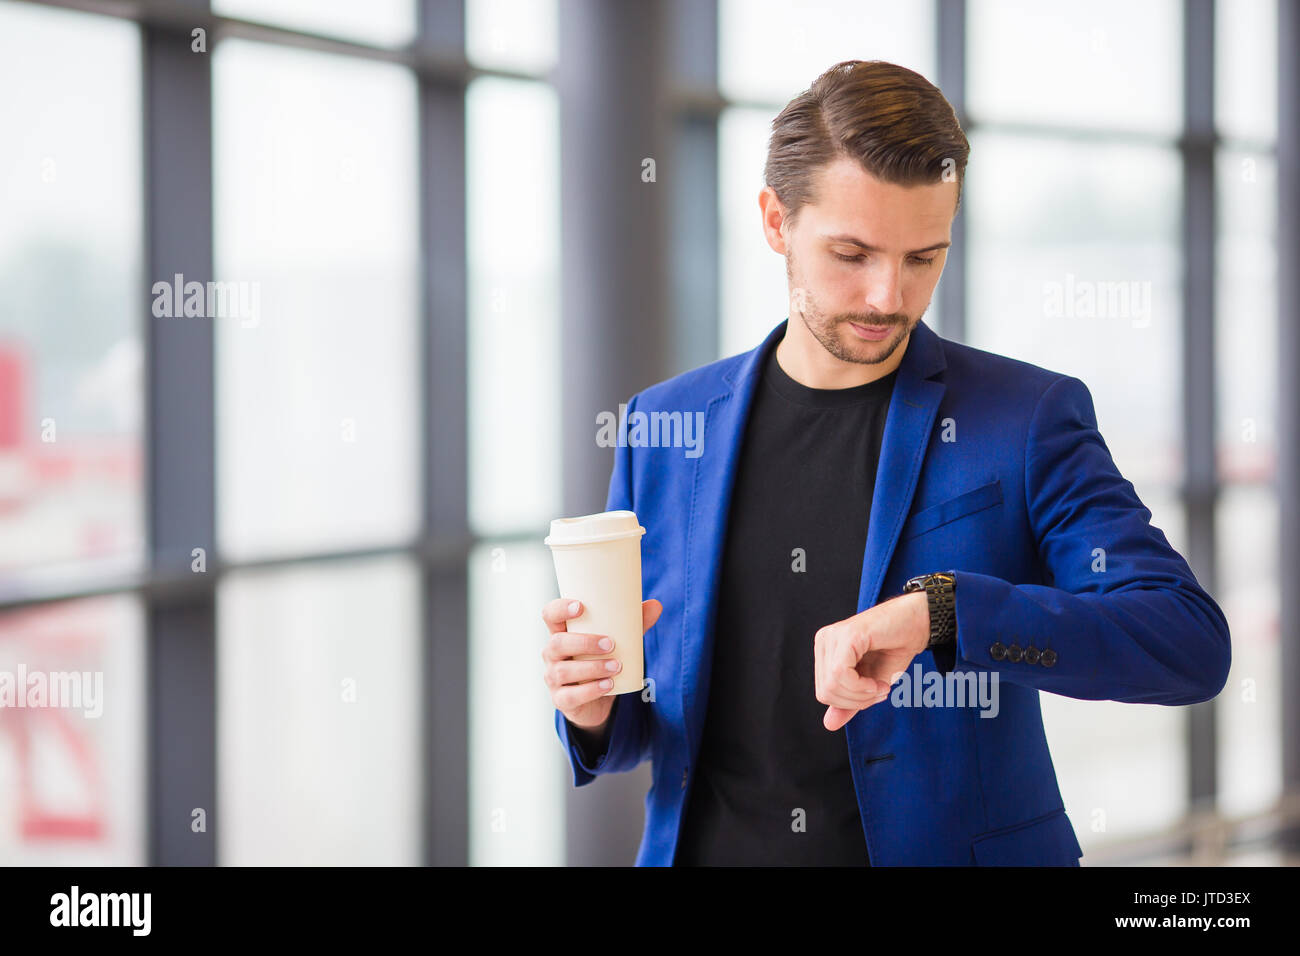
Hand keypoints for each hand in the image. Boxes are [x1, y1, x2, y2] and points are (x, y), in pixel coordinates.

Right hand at [541, 597, 662, 731]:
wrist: (596, 701)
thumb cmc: (600, 661)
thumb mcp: (616, 642)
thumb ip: (633, 625)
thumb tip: (656, 605)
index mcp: (561, 633)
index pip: (550, 615)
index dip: (560, 608)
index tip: (581, 607)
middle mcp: (552, 654)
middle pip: (557, 643)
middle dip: (584, 642)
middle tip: (611, 644)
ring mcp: (553, 678)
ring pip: (563, 671)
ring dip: (592, 667)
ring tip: (617, 666)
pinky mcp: (561, 699)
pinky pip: (570, 696)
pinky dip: (591, 690)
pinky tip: (608, 685)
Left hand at [814, 591, 929, 731]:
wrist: (918, 625)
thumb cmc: (896, 649)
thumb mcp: (870, 685)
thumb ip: (849, 703)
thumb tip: (828, 724)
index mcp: (826, 651)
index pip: (823, 693)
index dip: (850, 703)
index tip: (874, 694)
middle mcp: (824, 641)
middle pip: (826, 692)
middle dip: (856, 701)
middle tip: (879, 691)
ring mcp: (833, 636)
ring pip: (832, 685)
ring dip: (862, 695)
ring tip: (880, 686)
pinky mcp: (846, 635)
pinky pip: (841, 674)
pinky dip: (862, 687)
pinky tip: (878, 682)